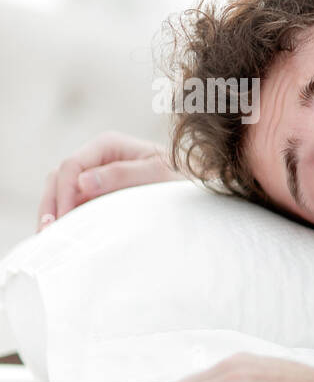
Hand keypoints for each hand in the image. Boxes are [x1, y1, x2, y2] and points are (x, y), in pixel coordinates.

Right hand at [38, 131, 182, 230]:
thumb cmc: (181, 177)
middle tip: (48, 232)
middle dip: (51, 204)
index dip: (64, 192)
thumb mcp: (157, 173)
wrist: (197, 187)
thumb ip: (123, 175)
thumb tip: (83, 182)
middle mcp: (96, 157)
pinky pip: (73, 203)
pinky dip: (66, 217)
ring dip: (53, 212)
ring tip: (50, 236)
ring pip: (60, 191)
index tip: (66, 218)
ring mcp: (94, 175)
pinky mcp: (97, 193)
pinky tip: (63, 234)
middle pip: (59, 178)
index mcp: (107, 145)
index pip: (71, 166)